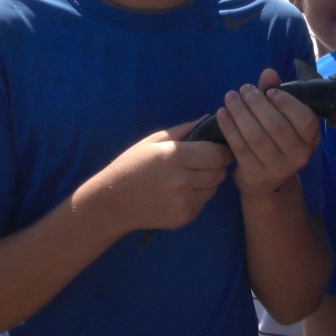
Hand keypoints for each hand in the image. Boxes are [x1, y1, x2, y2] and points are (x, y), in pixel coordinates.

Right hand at [96, 123, 232, 232]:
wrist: (113, 202)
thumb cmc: (132, 166)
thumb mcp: (153, 141)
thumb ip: (184, 129)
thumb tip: (210, 118)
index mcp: (174, 156)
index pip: (217, 154)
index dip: (222, 151)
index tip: (219, 149)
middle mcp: (182, 180)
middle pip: (219, 173)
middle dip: (216, 166)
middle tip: (203, 163)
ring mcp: (184, 201)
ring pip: (213, 189)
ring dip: (207, 182)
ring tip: (187, 178)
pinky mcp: (184, 217)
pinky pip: (202, 203)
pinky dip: (196, 197)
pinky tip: (178, 193)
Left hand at [215, 68, 320, 198]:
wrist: (265, 180)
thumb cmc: (276, 140)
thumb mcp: (282, 118)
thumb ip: (276, 94)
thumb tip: (268, 73)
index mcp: (310, 139)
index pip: (305, 119)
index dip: (287, 103)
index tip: (270, 92)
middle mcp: (298, 155)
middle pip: (276, 126)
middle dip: (257, 104)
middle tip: (243, 89)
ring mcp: (277, 168)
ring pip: (256, 137)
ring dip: (240, 113)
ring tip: (230, 98)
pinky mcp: (256, 174)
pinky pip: (240, 148)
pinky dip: (229, 128)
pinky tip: (222, 114)